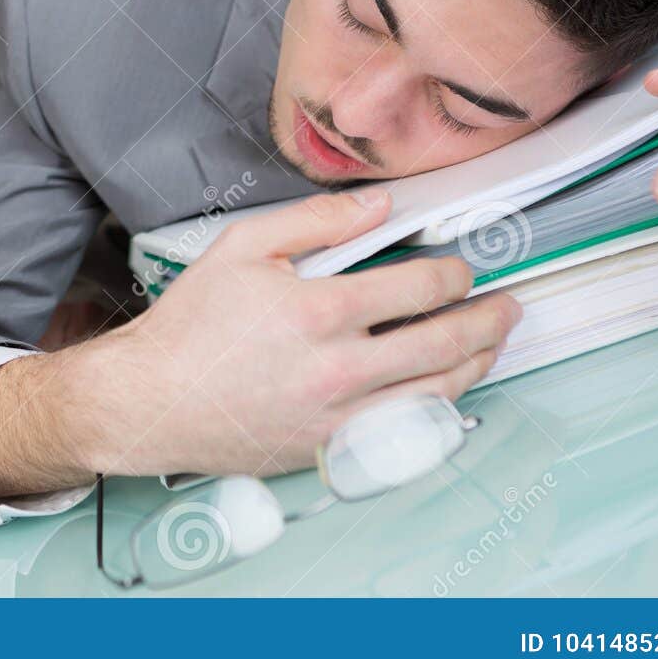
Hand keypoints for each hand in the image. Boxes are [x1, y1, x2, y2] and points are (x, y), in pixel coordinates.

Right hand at [0, 189, 519, 493]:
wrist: (151, 401)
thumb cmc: (190, 327)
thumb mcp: (241, 248)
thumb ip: (315, 220)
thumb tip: (376, 208)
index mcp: (319, 310)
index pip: (418, 285)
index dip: (454, 272)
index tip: (460, 266)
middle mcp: (338, 368)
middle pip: (445, 340)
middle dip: (488, 317)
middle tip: (506, 304)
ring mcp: (340, 416)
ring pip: (439, 392)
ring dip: (478, 363)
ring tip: (492, 344)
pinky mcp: (333, 450)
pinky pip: (408, 433)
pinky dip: (442, 408)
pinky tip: (449, 389)